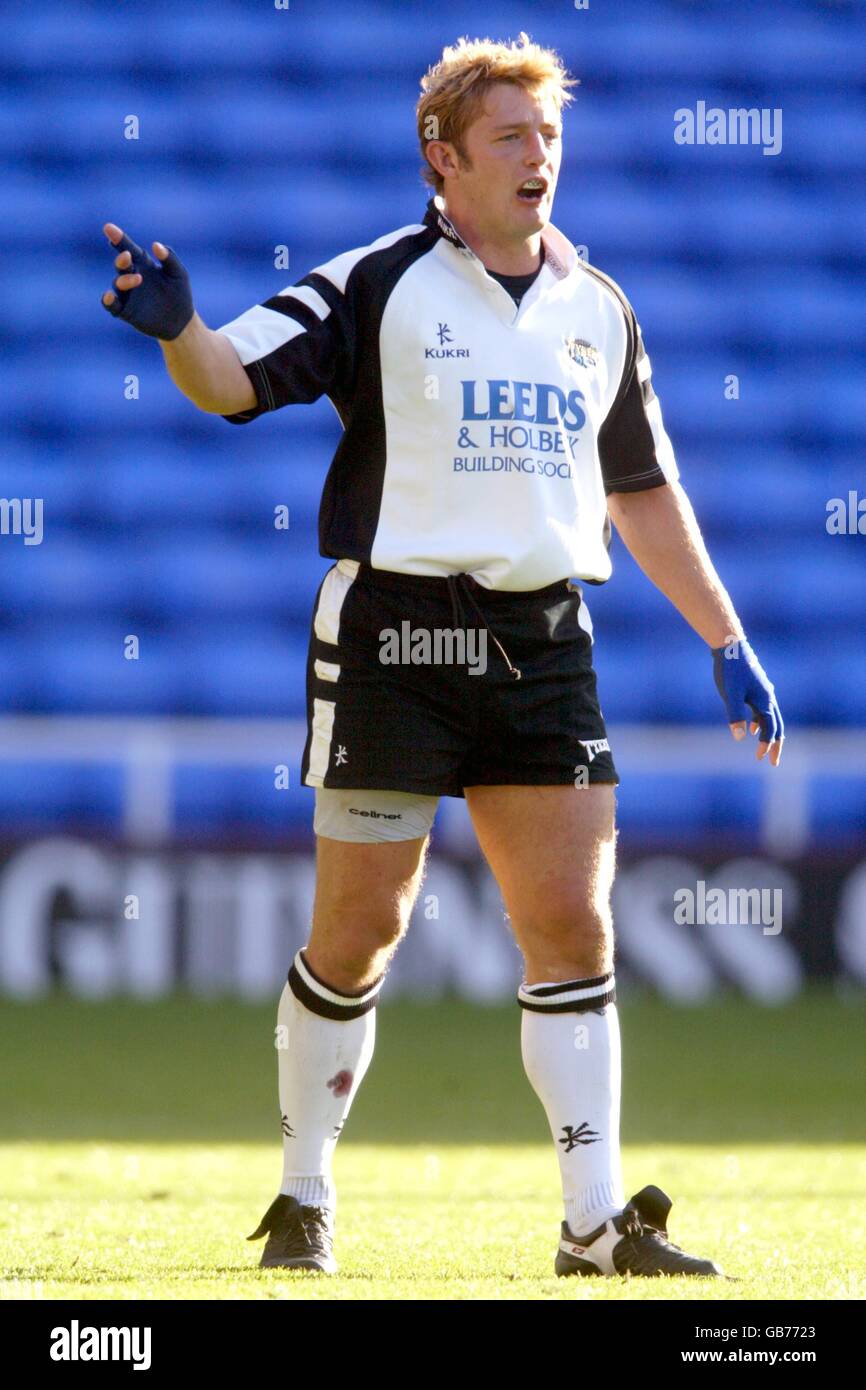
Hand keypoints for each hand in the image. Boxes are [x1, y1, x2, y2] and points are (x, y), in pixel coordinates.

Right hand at [101, 222, 193, 339]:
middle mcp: (132, 276)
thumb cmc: (179, 293)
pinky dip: (108, 301)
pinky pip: (112, 305)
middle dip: (121, 259)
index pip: (128, 248)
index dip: (118, 238)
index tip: (108, 227)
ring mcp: (128, 294)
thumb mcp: (179, 273)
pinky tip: (109, 296)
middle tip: (127, 256)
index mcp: (143, 264)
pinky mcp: (126, 311)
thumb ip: (169, 258)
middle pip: (121, 264)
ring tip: (138, 279)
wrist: (181, 321)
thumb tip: (155, 245)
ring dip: (124, 280)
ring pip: (118, 284)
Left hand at [712, 637, 783, 765]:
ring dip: (769, 734)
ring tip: (765, 749)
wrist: (731, 647)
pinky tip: (751, 729)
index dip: (766, 745)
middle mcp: (768, 697)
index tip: (759, 759)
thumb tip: (740, 738)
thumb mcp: (731, 694)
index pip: (770, 729)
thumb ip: (735, 716)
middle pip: (777, 726)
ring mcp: (763, 692)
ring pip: (771, 718)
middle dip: (775, 745)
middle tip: (773, 763)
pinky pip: (763, 710)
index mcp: (765, 701)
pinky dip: (760, 722)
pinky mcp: (756, 688)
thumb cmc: (730, 671)